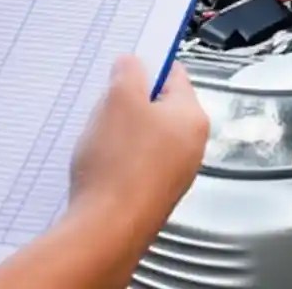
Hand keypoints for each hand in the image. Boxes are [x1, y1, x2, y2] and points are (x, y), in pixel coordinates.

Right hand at [69, 58, 208, 238]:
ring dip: (121, 130)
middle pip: (160, 107)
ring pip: (146, 136)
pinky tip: (99, 162)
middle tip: (106, 101)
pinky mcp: (152, 192)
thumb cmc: (120, 165)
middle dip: (130, 101)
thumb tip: (132, 63)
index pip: (175, 75)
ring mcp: (173, 172)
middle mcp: (191, 146)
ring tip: (98, 135)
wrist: (108, 227)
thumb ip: (128, 72)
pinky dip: (118, 157)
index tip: (126, 64)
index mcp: (193, 118)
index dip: (148, 65)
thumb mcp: (119, 100)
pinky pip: (136, 162)